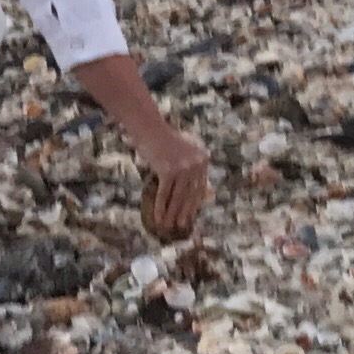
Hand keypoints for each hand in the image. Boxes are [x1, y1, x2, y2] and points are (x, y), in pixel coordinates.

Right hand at [134, 121, 210, 240]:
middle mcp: (197, 164)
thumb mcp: (184, 151)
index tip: (191, 215)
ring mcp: (183, 168)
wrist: (149, 127)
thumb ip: (189, 168)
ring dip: (173, 214)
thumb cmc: (163, 139)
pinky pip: (164, 194)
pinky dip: (161, 207)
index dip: (195, 203)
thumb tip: (187, 193)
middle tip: (181, 225)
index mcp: (204, 158)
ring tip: (168, 226)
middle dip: (186, 212)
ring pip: (178, 197)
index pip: (201, 187)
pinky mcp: (168, 171)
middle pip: (191, 194)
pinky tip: (158, 218)